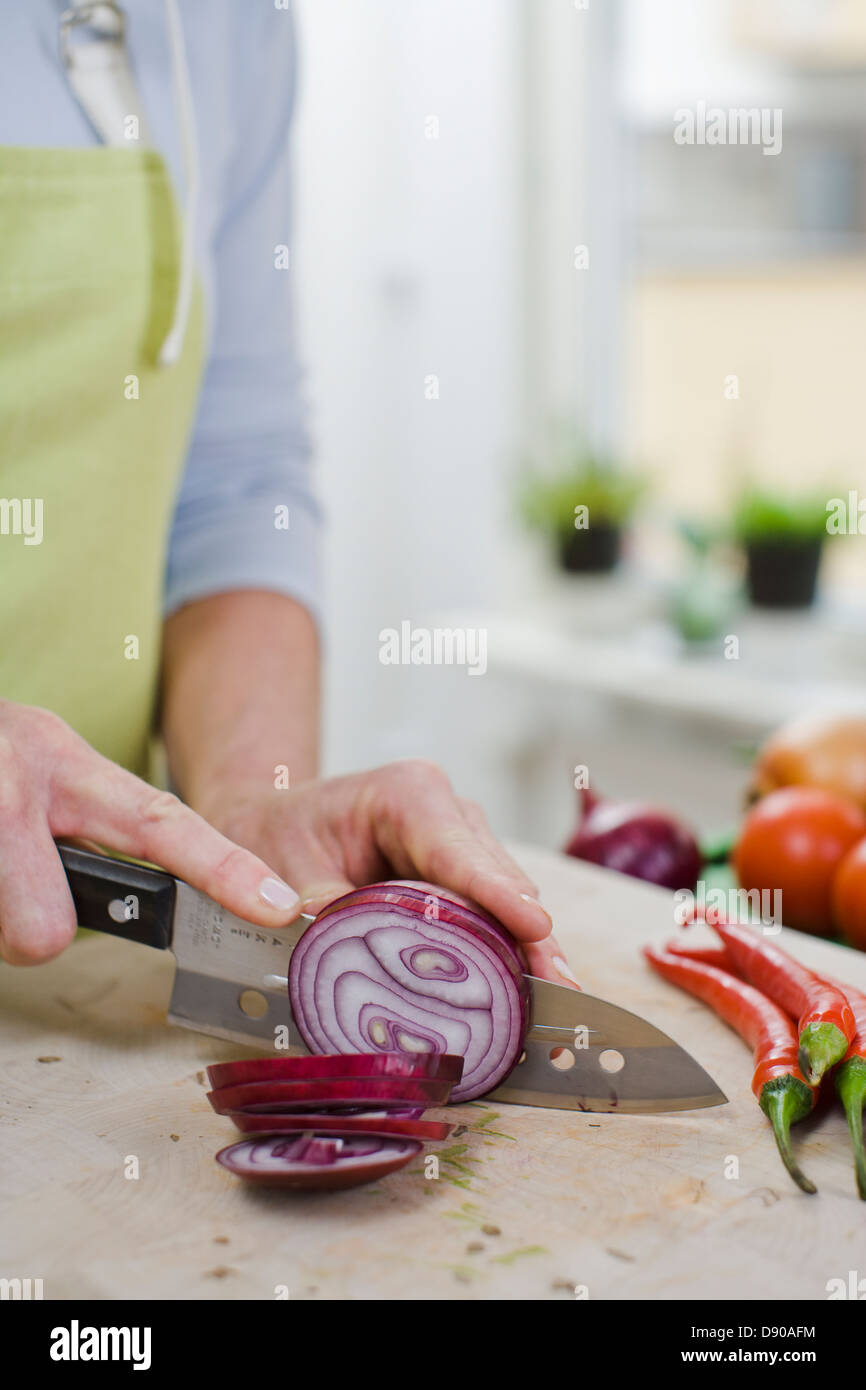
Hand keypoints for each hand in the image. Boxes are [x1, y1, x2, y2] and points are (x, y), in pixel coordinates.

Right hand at [0, 702, 301, 964]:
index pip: (161, 822)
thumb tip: (121, 908)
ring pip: (6, 934)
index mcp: (64, 764)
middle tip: (7, 878)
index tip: (280, 906)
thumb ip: (88, 826)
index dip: (225, 869)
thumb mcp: (40, 766)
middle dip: (27, 925)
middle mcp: (19, 784)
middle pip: (46, 931)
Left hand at [196, 758, 580, 987]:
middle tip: (563, 992)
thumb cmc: (274, 834)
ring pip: (505, 901)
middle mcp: (447, 811)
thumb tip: (356, 958)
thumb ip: (322, 910)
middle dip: (530, 937)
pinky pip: (492, 915)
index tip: (536, 926)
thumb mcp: (283, 867)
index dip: (499, 894)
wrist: (268, 821)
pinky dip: (508, 954)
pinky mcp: (464, 875)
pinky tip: (531, 997)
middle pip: (499, 880)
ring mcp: (463, 842)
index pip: (458, 851)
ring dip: (528, 952)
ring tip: (558, 1005)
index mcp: (405, 794)